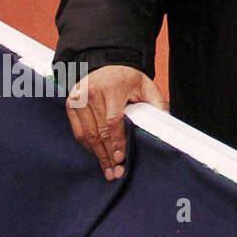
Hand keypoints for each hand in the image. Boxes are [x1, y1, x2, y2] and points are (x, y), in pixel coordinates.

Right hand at [66, 65, 168, 179]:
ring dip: (97, 154)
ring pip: (87, 134)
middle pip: (99, 131)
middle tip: (115, 173)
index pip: (113, 120)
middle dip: (108, 154)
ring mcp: (78, 98)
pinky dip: (87, 146)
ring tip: (107, 170)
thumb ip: (157, 104)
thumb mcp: (147, 86)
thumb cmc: (129, 79)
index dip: (117, 141)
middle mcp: (91, 92)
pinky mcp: (70, 104)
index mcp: (112, 87)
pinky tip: (97, 156)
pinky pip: (78, 131)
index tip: (120, 158)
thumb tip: (166, 124)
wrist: (107, 64)